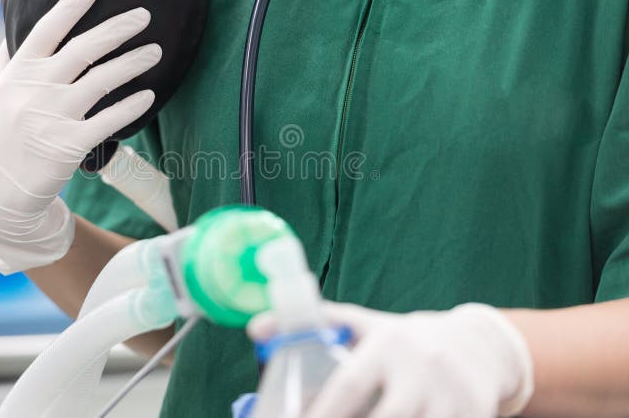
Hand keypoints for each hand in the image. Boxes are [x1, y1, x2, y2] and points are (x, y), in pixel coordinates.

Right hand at [0, 0, 160, 274]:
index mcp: (18, 72)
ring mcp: (51, 116)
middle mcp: (34, 89)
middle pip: (84, 48)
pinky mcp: (69, 145)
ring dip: (133, 62)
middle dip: (118, 28)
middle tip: (144, 15)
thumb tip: (17, 29)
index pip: (48, 27)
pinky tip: (148, 96)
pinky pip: (109, 120)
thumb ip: (10, 63)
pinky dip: (131, 106)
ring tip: (156, 52)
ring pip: (102, 80)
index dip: (73, 1)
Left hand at [248, 302, 533, 417]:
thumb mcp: (367, 326)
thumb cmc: (405, 341)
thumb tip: (254, 326)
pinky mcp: (475, 416)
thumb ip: (316, 324)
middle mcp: (422, 371)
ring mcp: (453, 399)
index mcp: (388, 345)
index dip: (323, 411)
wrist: (478, 349)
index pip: (350, 384)